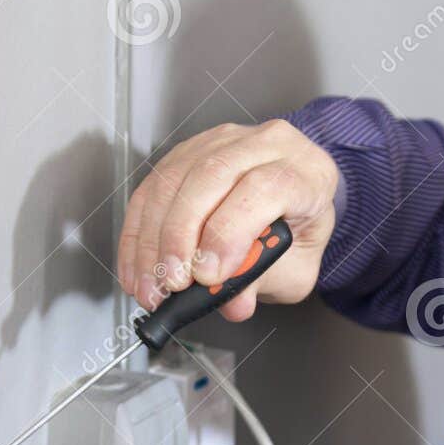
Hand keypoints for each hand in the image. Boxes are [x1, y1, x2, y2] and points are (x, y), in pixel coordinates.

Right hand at [118, 119, 339, 321]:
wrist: (292, 203)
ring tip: (152, 284)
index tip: (209, 275)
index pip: (264, 188)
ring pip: (174, 180)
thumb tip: (232, 302)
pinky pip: (151, 189)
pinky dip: (139, 234)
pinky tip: (138, 268)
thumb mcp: (295, 269)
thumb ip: (264, 282)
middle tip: (173, 283)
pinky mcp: (186, 153)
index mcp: (305, 171)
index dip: (230, 232)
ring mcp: (221, 142)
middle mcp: (265, 145)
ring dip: (154, 239)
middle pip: (211, 176)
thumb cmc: (297, 231)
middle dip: (181, 236)